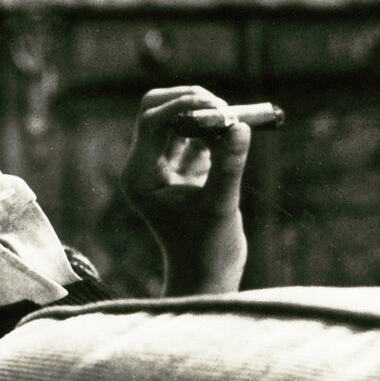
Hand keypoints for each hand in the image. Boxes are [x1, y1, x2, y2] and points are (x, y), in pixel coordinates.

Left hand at [120, 86, 249, 294]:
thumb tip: (240, 126)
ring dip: (207, 116)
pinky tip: (234, 139)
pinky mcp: (181, 169)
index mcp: (139, 175)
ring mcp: (161, 166)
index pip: (151, 122)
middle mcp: (144, 167)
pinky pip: (194, 135)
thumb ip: (228, 165)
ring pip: (177, 120)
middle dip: (191, 103)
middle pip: (157, 111)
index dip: (184, 106)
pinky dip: (214, 131)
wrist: (206, 277)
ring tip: (236, 127)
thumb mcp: (220, 206)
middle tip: (227, 111)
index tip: (220, 108)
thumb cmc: (208, 251)